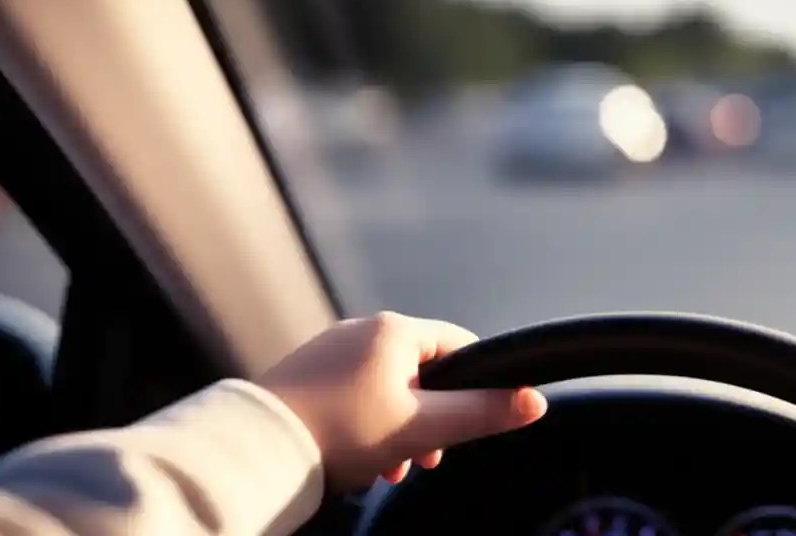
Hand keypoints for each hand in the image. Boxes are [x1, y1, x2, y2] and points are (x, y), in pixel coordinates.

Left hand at [259, 311, 546, 490]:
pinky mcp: (307, 372)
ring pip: (387, 386)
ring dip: (400, 427)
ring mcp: (330, 348)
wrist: (259, 446)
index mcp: (395, 330)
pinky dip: (367, 423)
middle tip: (429, 458)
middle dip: (432, 417)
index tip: (477, 418)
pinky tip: (359, 458)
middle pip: (422, 370)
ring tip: (391, 467)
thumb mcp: (423, 428)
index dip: (478, 381)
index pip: (459, 343)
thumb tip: (535, 401)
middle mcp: (362, 329)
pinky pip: (354, 392)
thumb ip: (482, 414)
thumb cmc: (342, 432)